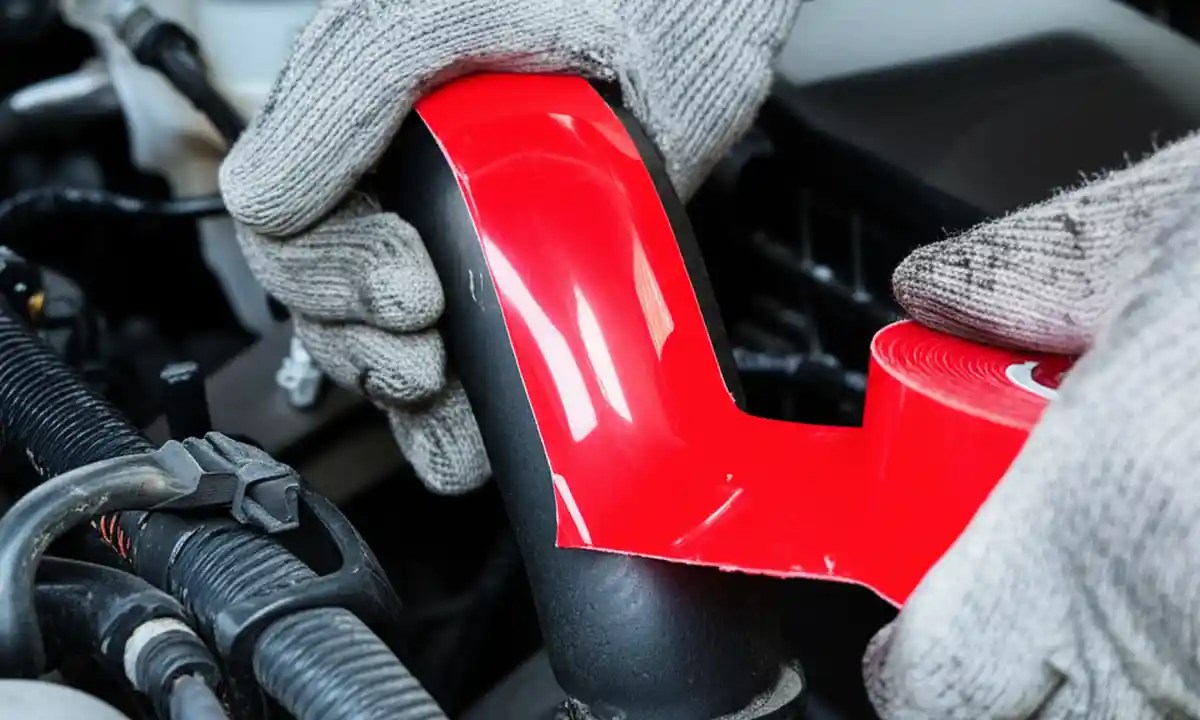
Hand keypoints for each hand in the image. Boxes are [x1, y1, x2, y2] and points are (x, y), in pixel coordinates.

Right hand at [219, 0, 799, 492]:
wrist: (684, 32)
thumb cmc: (577, 4)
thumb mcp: (439, 19)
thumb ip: (341, 93)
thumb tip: (266, 201)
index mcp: (351, 122)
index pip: (281, 225)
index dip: (328, 271)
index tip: (411, 285)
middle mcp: (393, 188)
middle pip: (318, 297)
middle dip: (361, 336)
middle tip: (422, 339)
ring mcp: (455, 243)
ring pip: (375, 346)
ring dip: (398, 383)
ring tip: (440, 377)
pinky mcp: (515, 285)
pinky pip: (454, 380)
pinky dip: (450, 424)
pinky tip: (464, 434)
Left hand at [866, 107, 1199, 717]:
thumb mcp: (1168, 230)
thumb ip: (1016, 279)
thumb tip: (937, 299)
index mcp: (1109, 532)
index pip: (940, 685)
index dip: (921, 659)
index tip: (932, 624)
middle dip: (1023, 675)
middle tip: (1049, 591)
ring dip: (1142, 670)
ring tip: (1190, 551)